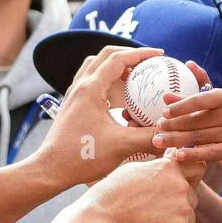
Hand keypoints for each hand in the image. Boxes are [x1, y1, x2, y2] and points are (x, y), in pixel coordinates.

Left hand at [36, 44, 188, 186]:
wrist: (51, 168)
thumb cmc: (81, 156)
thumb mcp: (121, 146)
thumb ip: (149, 137)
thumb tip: (170, 130)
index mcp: (91, 89)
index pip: (118, 59)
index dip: (140, 53)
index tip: (159, 55)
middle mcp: (80, 86)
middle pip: (105, 56)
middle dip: (129, 55)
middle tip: (149, 63)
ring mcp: (74, 95)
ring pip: (96, 68)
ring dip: (116, 67)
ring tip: (135, 78)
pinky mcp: (73, 105)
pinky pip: (91, 83)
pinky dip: (107, 82)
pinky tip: (119, 99)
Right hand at [75, 156, 202, 222]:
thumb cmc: (110, 195)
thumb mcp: (133, 170)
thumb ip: (158, 166)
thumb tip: (172, 158)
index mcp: (169, 168)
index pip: (198, 166)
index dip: (191, 175)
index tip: (181, 181)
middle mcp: (180, 187)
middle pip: (191, 195)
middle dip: (178, 201)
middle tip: (151, 207)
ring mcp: (182, 211)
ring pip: (187, 215)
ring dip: (174, 218)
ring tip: (147, 219)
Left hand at [154, 87, 221, 163]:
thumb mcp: (216, 98)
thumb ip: (190, 98)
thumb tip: (165, 97)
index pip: (201, 101)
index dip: (181, 106)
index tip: (165, 112)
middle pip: (197, 121)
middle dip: (174, 125)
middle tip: (157, 128)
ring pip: (200, 137)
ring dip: (177, 140)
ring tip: (158, 141)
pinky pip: (211, 153)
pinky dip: (193, 154)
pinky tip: (177, 155)